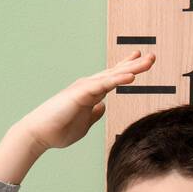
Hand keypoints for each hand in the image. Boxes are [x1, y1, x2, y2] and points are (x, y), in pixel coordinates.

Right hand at [9, 51, 156, 151]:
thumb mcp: (84, 123)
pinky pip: (103, 85)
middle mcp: (89, 86)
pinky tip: (131, 76)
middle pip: (116, 73)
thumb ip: (94, 114)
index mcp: (91, 93)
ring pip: (112, 75)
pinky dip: (117, 79)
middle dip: (135, 64)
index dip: (127, 68)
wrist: (40, 135)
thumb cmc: (59, 130)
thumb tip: (102, 107)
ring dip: (131, 68)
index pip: (113, 77)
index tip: (141, 58)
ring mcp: (85, 88)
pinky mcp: (80, 94)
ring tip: (148, 61)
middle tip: (152, 56)